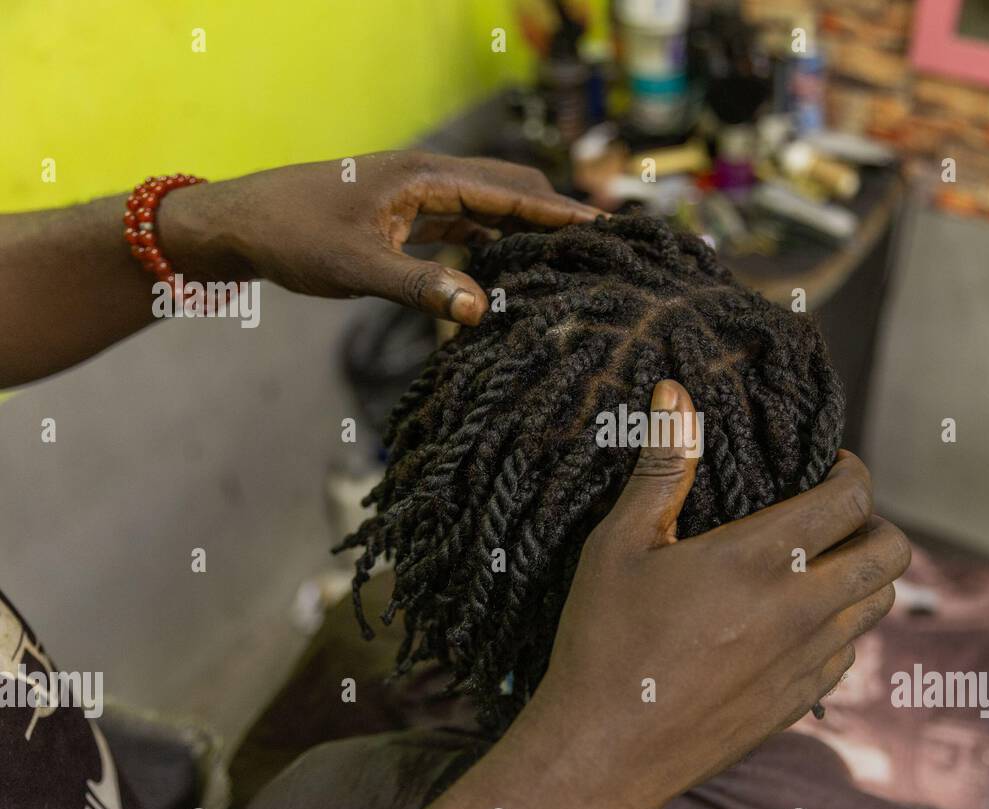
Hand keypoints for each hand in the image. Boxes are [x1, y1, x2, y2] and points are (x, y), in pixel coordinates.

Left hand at [159, 151, 598, 323]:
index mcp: (425, 178)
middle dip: (554, 214)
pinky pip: (464, 220)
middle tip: (599, 245)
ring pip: (488, 203)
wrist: (239, 222)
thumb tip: (483, 310)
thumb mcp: (357, 269)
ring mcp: (417, 193)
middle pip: (510, 187)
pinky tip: (508, 265)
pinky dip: (493, 237)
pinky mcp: (404, 211)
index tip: (607, 228)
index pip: (510, 192)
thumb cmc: (293, 238)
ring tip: (566, 257)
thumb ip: (421, 288)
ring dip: (525, 226)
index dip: (561, 213)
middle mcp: (428, 176)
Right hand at [516, 380, 909, 808]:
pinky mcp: (799, 703)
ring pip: (880, 604)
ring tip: (818, 563)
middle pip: (890, 552)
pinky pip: (850, 653)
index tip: (829, 466)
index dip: (852, 471)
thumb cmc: (603, 642)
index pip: (852, 498)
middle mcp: (800, 609)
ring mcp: (807, 662)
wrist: (604, 753)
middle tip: (834, 515)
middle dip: (875, 521)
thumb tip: (676, 392)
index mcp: (760, 559)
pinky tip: (795, 622)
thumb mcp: (619, 545)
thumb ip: (661, 466)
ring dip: (863, 574)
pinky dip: (841, 626)